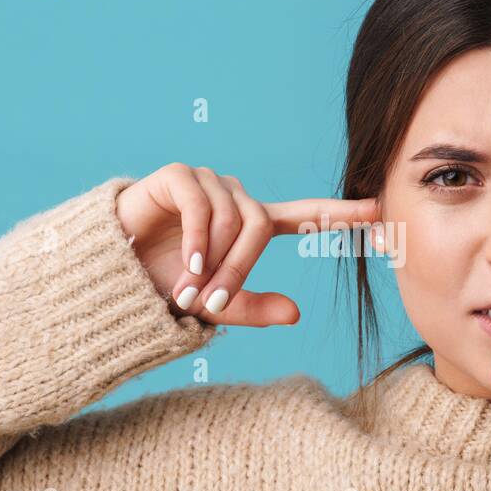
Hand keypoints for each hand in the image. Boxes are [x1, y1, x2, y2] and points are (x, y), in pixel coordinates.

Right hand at [115, 163, 379, 326]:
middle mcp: (234, 199)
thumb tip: (298, 313)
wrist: (112, 274)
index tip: (378, 211)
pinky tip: (184, 264)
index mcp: (251, 225)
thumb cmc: (162, 286)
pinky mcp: (178, 177)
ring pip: (232, 217)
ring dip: (213, 259)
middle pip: (259, 225)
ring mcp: (207, 184)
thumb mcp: (212, 305)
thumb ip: (252, 307)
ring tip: (187, 286)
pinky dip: (196, 240)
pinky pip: (201, 205)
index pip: (305, 216)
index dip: (342, 214)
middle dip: (239, 268)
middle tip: (210, 301)